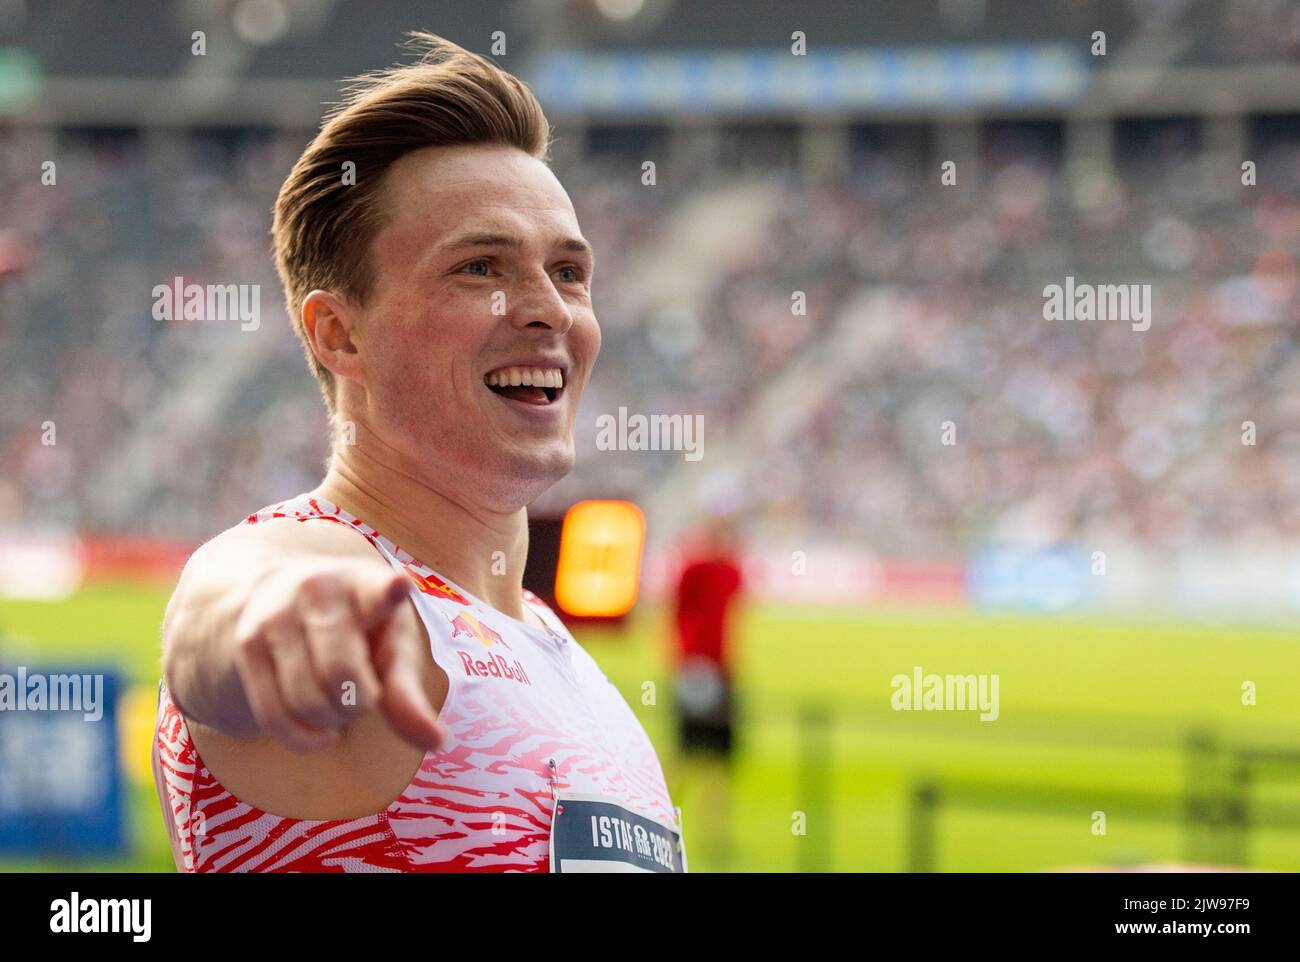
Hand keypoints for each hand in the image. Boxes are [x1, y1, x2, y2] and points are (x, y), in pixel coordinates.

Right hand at [230, 562, 447, 752]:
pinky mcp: (247, 645)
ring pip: (306, 701)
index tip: (400, 586)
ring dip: (331, 721)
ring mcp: (276, 615)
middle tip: (365, 696)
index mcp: (367, 583)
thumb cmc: (360, 630)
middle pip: (342, 676)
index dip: (389, 591)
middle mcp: (317, 589)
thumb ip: (408, 695)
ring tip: (340, 705)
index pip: (378, 590)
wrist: (284, 598)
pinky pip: (274, 715)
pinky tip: (321, 732)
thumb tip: (437, 745)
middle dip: (360, 704)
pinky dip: (303, 738)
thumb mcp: (392, 648)